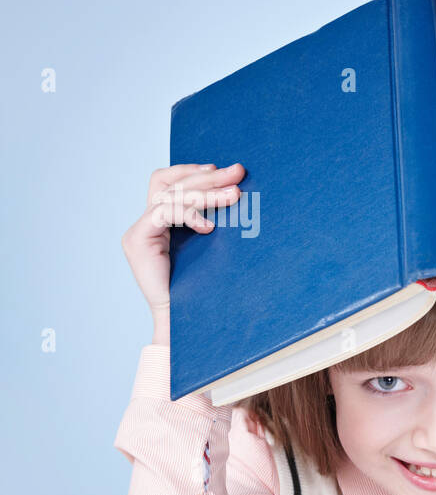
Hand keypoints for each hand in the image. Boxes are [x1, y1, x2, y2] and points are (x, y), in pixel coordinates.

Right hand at [121, 162, 244, 344]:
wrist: (185, 324)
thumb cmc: (204, 290)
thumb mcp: (211, 249)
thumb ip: (213, 222)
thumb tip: (239, 194)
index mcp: (160, 223)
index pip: (169, 182)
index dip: (193, 171)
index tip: (223, 170)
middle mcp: (146, 224)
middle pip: (172, 184)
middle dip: (208, 177)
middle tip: (239, 172)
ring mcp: (140, 231)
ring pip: (171, 194)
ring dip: (206, 192)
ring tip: (236, 195)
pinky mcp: (138, 240)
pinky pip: (163, 213)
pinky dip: (188, 214)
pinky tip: (210, 226)